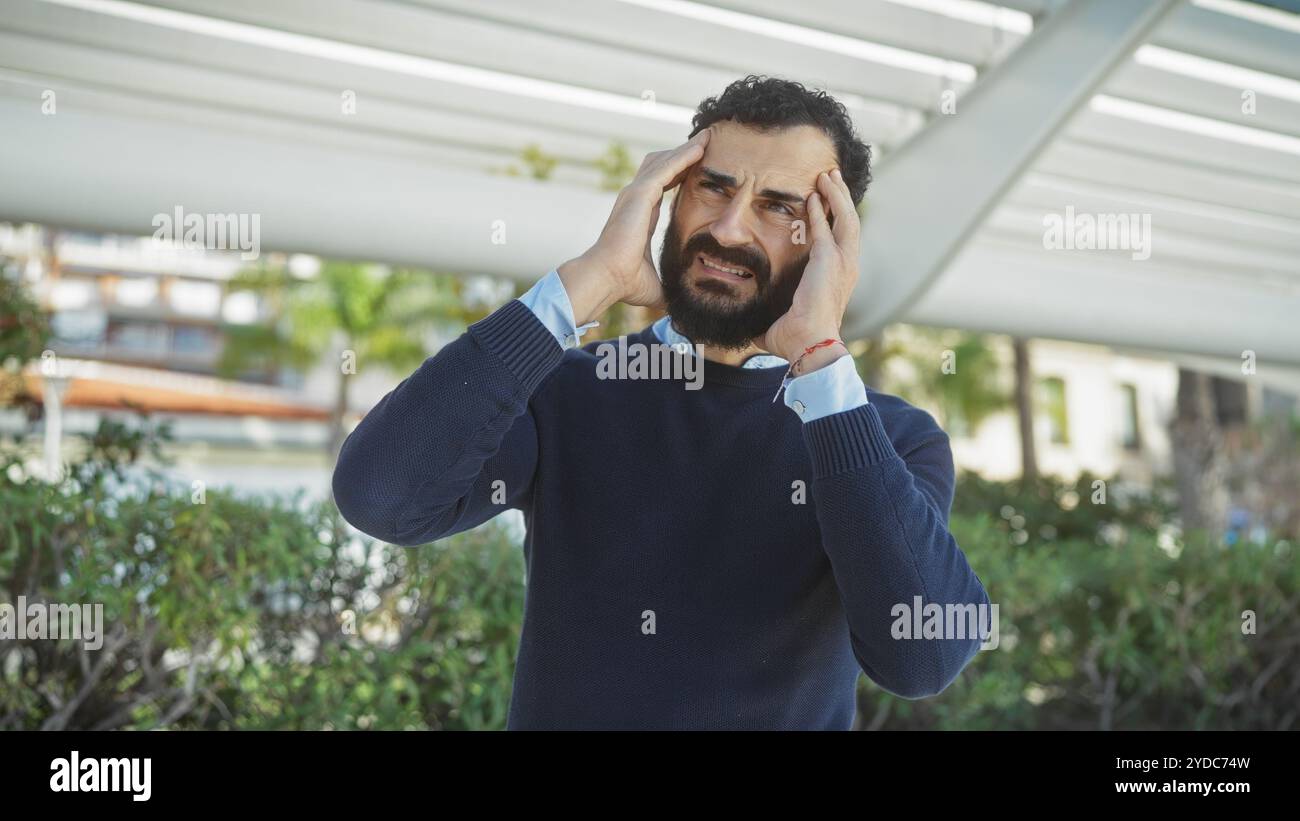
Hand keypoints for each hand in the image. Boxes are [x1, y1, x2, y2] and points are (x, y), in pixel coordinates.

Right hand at [558, 129, 710, 324]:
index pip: (663, 185)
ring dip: (687, 149)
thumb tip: (683, 302)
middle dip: (684, 153)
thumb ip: (670, 282)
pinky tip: (702, 147)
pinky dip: (685, 155)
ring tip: (708, 137)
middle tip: (706, 142)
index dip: (680, 172)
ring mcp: (636, 194)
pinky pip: (667, 167)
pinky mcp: (640, 194)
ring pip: (665, 161)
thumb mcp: (655, 281)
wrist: (607, 279)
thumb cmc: (626, 283)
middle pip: (662, 165)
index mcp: (640, 215)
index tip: (698, 165)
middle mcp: (636, 199)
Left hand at [755, 168, 859, 370]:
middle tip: (831, 178)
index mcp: (839, 278)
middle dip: (841, 198)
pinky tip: (814, 193)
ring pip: (846, 217)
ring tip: (828, 175)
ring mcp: (842, 261)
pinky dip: (823, 207)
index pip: (841, 240)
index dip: (835, 220)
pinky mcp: (829, 259)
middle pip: (849, 222)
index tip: (826, 204)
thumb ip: (767, 312)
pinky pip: (827, 225)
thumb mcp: (780, 316)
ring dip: (836, 195)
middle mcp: (847, 266)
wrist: (810, 346)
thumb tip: (745, 322)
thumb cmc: (795, 339)